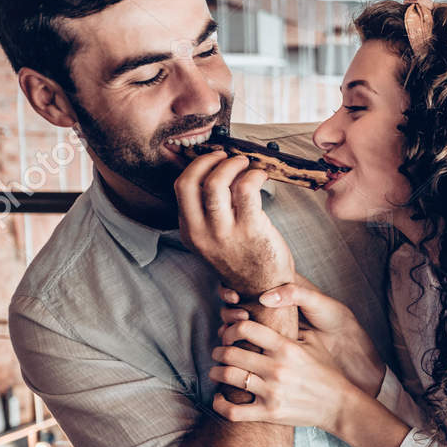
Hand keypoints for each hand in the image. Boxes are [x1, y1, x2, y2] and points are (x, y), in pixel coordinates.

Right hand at [176, 149, 293, 291]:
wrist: (264, 289)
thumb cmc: (244, 260)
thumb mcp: (214, 239)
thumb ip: (210, 212)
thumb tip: (220, 173)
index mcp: (190, 232)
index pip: (182, 188)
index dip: (198, 166)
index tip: (212, 160)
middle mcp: (202, 232)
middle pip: (190, 182)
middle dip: (209, 160)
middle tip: (226, 156)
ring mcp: (224, 232)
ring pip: (216, 183)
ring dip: (232, 164)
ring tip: (245, 163)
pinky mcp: (250, 230)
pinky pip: (246, 189)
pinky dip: (253, 175)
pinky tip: (261, 176)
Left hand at [210, 318, 355, 429]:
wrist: (339, 405)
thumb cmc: (326, 372)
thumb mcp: (314, 344)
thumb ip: (290, 329)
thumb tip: (270, 315)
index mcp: (286, 348)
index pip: (246, 329)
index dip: (230, 329)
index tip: (228, 334)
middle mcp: (276, 368)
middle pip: (230, 353)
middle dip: (218, 351)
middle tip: (218, 353)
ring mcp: (271, 391)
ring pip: (227, 377)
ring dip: (215, 373)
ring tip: (216, 372)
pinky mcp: (269, 413)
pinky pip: (233, 411)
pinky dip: (219, 404)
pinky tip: (219, 398)